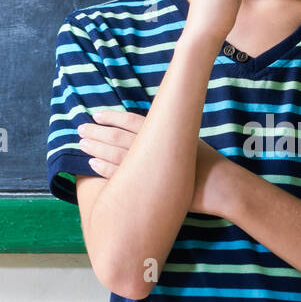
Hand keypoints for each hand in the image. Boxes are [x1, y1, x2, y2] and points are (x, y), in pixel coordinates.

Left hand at [78, 108, 231, 215]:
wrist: (221, 185)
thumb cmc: (207, 163)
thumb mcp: (187, 139)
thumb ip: (166, 134)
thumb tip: (148, 131)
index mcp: (163, 130)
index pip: (131, 120)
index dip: (112, 117)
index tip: (96, 115)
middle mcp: (155, 145)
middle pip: (117, 136)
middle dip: (97, 132)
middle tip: (80, 129)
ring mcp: (151, 165)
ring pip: (115, 154)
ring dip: (96, 149)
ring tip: (82, 145)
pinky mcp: (150, 185)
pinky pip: (120, 176)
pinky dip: (103, 169)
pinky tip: (91, 165)